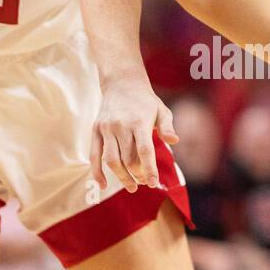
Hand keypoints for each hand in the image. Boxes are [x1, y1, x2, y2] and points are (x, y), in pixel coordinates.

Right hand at [90, 76, 177, 193]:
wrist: (121, 83)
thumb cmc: (145, 101)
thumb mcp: (161, 110)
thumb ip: (167, 127)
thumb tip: (175, 141)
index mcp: (139, 122)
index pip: (144, 151)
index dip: (149, 169)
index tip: (153, 183)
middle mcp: (121, 126)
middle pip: (128, 159)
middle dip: (137, 175)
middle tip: (144, 183)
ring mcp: (106, 128)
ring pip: (111, 160)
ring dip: (121, 177)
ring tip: (131, 186)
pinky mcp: (96, 130)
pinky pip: (94, 155)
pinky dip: (97, 172)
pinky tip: (102, 185)